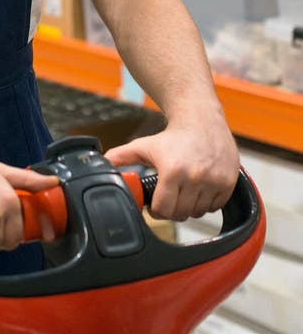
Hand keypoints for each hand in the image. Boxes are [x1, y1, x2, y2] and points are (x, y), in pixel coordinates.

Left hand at [105, 111, 238, 221]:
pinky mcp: (229, 181)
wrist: (201, 119)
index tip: (156, 205)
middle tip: (170, 198)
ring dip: (191, 206)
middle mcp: (195, 176)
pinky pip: (216, 206)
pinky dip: (208, 202)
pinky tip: (200, 188)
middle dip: (173, 209)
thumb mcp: (144, 145)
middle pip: (181, 214)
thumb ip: (122, 156)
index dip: (157, 211)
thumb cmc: (172, 135)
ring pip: (199, 212)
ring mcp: (215, 180)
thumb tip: (103, 164)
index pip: (164, 210)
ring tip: (185, 191)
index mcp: (172, 171)